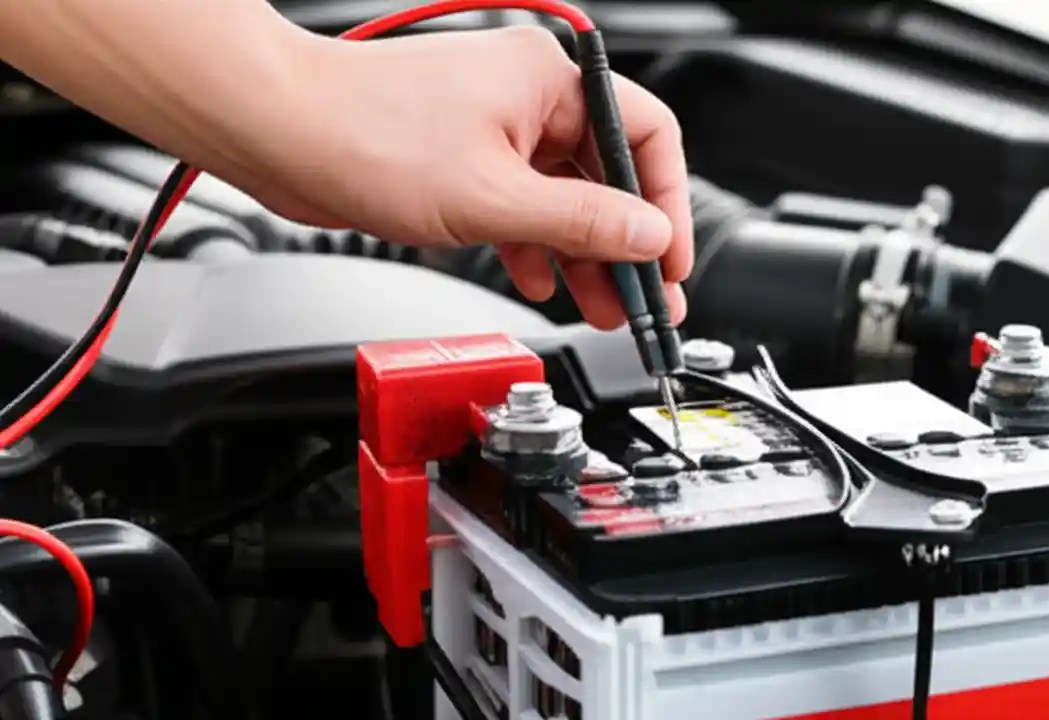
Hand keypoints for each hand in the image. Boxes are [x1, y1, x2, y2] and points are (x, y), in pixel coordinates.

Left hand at [243, 26, 691, 328]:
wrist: (277, 131)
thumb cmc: (364, 134)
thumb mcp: (494, 197)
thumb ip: (583, 222)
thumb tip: (648, 236)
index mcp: (547, 81)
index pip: (644, 137)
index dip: (667, 205)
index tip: (669, 261)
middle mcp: (528, 98)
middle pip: (607, 177)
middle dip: (626, 245)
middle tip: (645, 301)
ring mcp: (496, 130)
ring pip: (564, 200)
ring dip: (584, 256)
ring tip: (604, 307)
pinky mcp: (466, 161)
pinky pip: (523, 206)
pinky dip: (536, 246)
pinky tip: (542, 280)